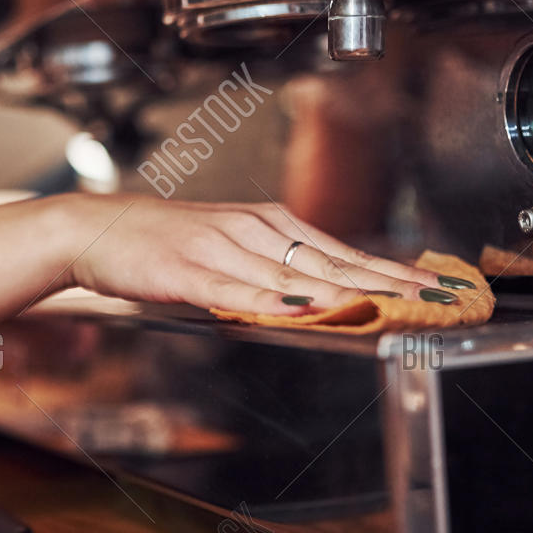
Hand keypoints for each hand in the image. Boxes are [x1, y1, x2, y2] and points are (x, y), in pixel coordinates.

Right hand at [59, 196, 458, 315]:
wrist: (95, 229)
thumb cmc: (160, 242)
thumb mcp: (226, 248)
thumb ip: (271, 272)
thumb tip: (321, 297)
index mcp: (268, 223)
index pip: (344, 251)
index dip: (392, 270)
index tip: (435, 285)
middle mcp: (254, 230)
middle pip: (333, 262)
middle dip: (389, 282)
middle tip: (436, 298)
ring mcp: (222, 249)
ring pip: (295, 276)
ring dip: (346, 293)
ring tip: (390, 307)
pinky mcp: (188, 272)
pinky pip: (237, 290)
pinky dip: (271, 301)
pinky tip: (302, 309)